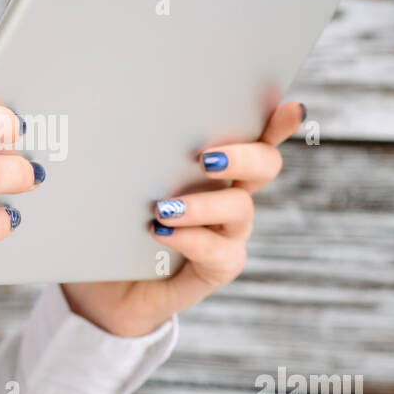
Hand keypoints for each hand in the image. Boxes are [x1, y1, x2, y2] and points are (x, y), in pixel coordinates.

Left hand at [60, 101, 306, 335]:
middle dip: (243, 157)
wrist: (103, 286)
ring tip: (163, 207)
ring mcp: (228, 232)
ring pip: (240, 208)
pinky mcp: (216, 267)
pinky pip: (220, 252)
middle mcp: (231, 193)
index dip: (278, 122)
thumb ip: (131, 150)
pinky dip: (191, 239)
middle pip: (265, 165)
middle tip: (206, 158)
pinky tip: (162, 233)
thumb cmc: (111, 220)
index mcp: (217, 164)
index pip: (257, 135)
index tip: (290, 107)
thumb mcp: (117, 179)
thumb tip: (115, 114)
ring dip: (202, 203)